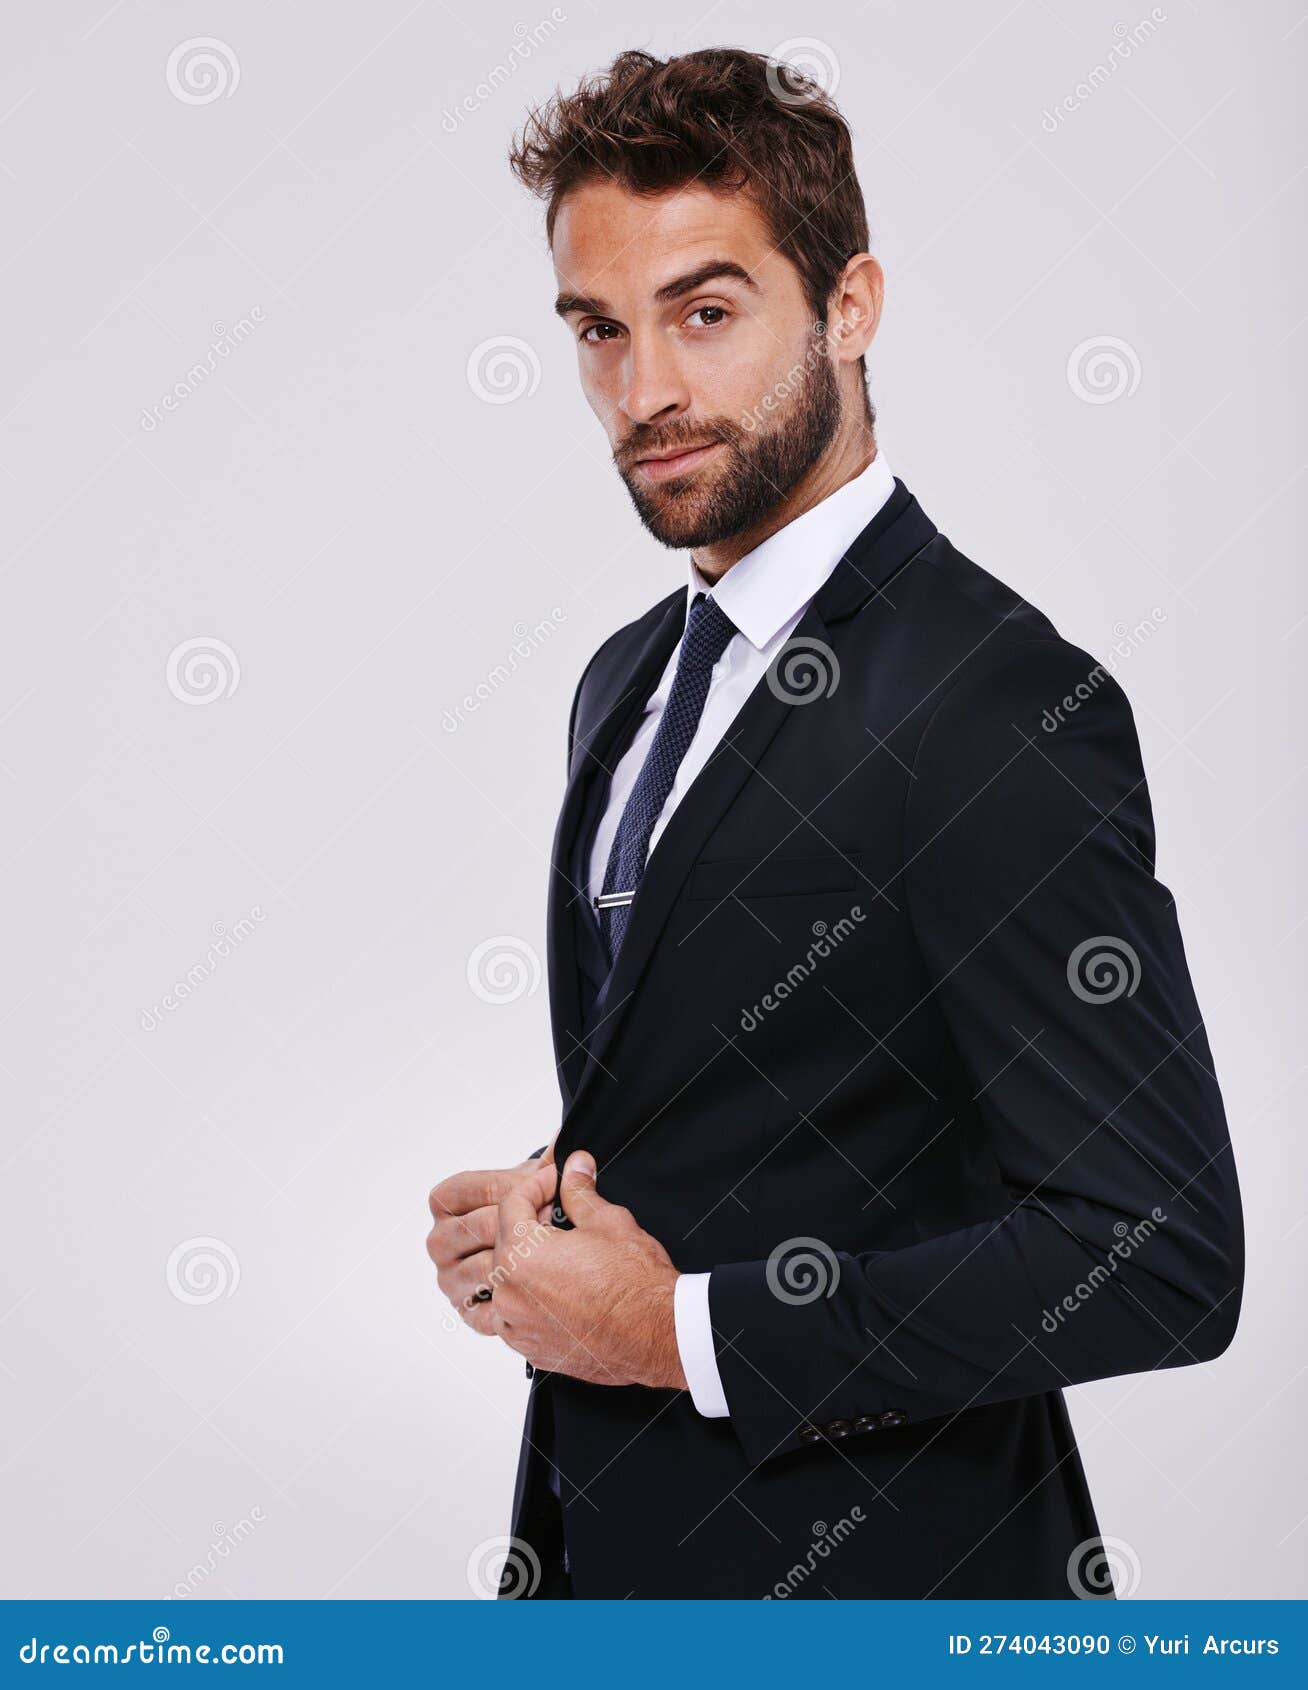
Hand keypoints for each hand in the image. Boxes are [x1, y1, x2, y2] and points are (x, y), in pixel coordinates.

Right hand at [427, 1148, 552, 1334]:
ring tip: (555, 1250)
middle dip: (517, 1222)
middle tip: (554, 1219)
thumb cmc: (538, 1210)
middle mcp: (440, 1241)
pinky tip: (541, 1288)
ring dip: (519, 1260)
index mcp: (446, 1202)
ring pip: (479, 1269)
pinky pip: (483, 1309)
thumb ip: (549, 1163)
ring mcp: (450, 1278)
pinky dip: (513, 1300)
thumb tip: (568, 1136)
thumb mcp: (541, 1181)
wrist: (543, 1256)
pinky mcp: (465, 1312)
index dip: (507, 1186)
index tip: (547, 1183)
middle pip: (472, 1229)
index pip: (462, 1190)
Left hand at [489, 1150, 686, 1391]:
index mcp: (520, 1256)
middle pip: (504, 1243)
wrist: (659, 1333)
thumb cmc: (635, 1283)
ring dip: (525, 1266)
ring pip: (506, 1284)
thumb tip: (575, 1167)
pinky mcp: (532, 1349)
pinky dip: (530, 1301)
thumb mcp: (607, 1221)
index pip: (511, 1204)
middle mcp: (509, 1293)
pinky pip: (516, 1318)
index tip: (555, 1182)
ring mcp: (517, 1326)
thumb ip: (579, 1191)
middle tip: (561, 1215)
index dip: (537, 1185)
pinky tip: (559, 1292)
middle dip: (530, 1224)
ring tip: (560, 1257)